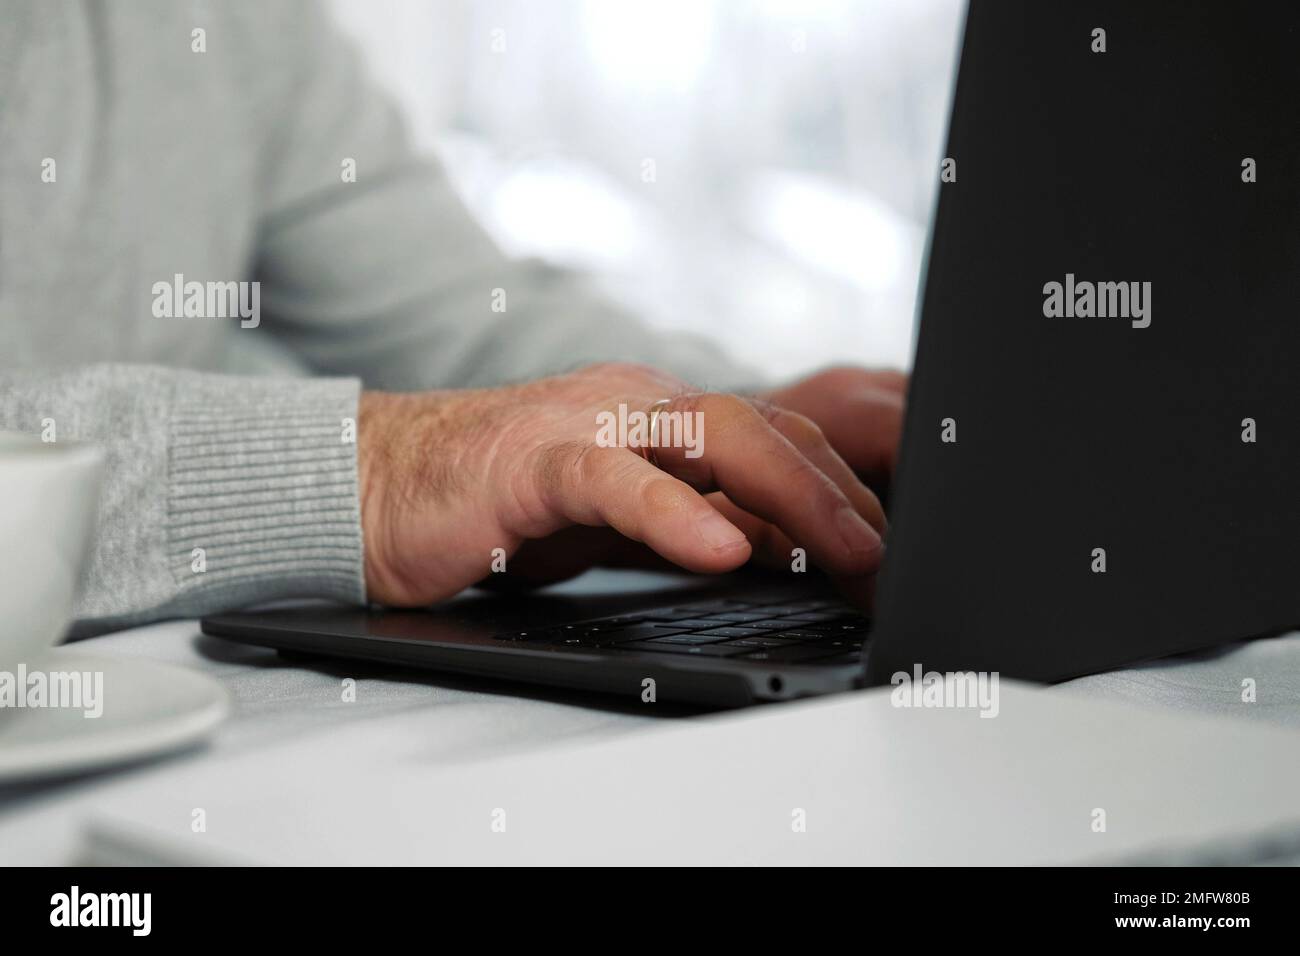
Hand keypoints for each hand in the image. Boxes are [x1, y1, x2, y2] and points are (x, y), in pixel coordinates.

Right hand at [357, 362, 890, 605]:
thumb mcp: (618, 520)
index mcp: (661, 418)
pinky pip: (610, 478)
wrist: (379, 485)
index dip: (843, 492)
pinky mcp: (528, 461)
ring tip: (844, 552)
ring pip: (709, 436)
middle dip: (839, 493)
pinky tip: (718, 550)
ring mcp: (584, 422)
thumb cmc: (497, 504)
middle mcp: (635, 405)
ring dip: (789, 494)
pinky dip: (670, 513)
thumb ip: (694, 520)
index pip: (777, 440)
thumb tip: (780, 546)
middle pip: (765, 428)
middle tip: (890, 561)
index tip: (891, 553)